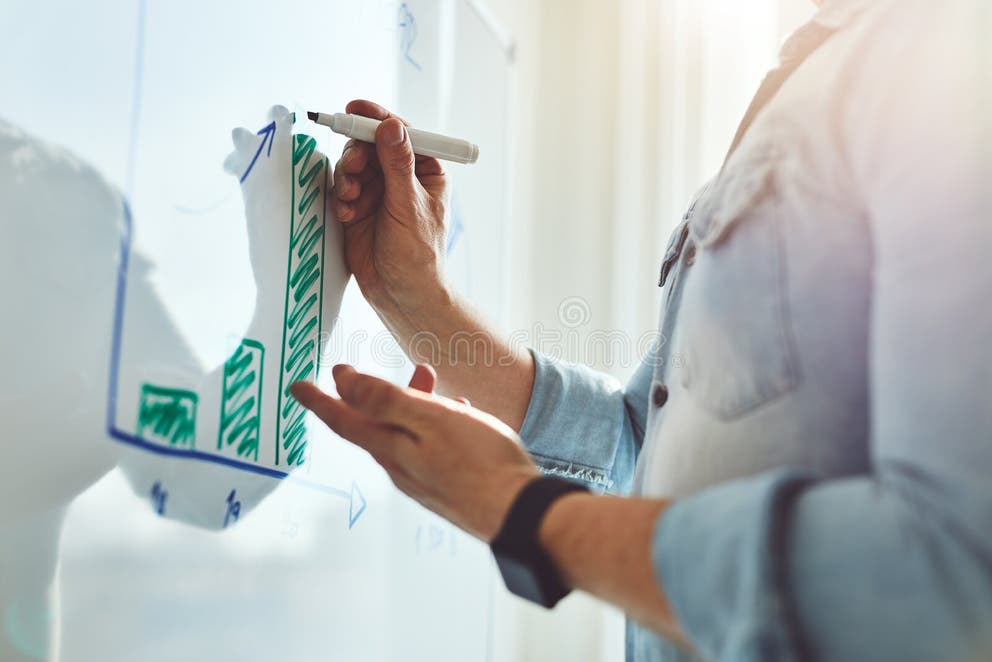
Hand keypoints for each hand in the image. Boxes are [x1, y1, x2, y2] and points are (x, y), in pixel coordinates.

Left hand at [289, 364, 539, 540]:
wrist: (520, 511)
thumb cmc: (480, 463)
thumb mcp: (429, 418)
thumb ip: (385, 400)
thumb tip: (342, 383)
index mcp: (392, 450)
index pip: (344, 420)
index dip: (319, 400)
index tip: (299, 386)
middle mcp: (402, 469)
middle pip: (374, 426)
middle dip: (370, 394)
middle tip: (365, 371)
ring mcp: (425, 482)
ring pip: (404, 435)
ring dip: (409, 405)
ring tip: (428, 380)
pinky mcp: (448, 488)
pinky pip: (428, 449)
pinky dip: (433, 425)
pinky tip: (458, 417)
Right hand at [332, 100, 448, 312]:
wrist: (400, 293)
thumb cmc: (417, 254)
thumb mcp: (408, 205)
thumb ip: (397, 165)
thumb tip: (391, 126)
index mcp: (425, 170)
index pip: (400, 133)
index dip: (377, 118)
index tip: (355, 109)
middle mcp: (400, 176)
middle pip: (370, 144)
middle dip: (356, 153)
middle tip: (353, 168)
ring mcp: (377, 191)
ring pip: (352, 164)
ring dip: (346, 177)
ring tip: (351, 199)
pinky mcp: (357, 206)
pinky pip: (341, 187)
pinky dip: (340, 197)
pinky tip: (347, 215)